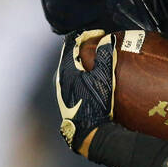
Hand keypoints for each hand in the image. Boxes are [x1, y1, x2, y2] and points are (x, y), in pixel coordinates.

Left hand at [55, 29, 114, 153]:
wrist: (88, 133)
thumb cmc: (96, 104)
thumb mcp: (104, 78)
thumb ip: (105, 56)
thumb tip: (107, 39)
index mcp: (66, 68)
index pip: (71, 41)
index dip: (86, 34)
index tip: (101, 33)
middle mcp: (60, 77)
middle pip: (69, 53)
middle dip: (84, 45)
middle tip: (99, 42)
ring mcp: (62, 89)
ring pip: (70, 66)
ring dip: (82, 59)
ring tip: (97, 58)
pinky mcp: (65, 99)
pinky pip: (71, 77)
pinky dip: (81, 70)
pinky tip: (92, 77)